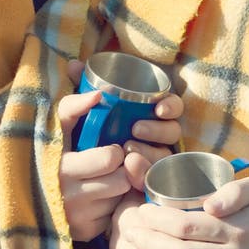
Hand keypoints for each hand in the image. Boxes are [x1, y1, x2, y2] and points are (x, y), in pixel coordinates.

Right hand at [58, 85, 130, 241]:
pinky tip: (97, 197)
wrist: (21, 193)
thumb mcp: (53, 125)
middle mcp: (69, 198)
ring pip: (119, 199)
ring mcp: (77, 219)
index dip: (114, 151)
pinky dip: (109, 207)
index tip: (108, 148)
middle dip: (120, 170)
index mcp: (62, 168)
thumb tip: (99, 94)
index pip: (110, 158)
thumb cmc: (45, 152)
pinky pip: (112, 217)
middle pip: (121, 181)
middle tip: (110, 165)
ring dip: (116, 189)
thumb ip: (73, 106)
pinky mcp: (83, 234)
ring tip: (101, 180)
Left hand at [67, 59, 183, 193]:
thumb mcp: (78, 114)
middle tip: (135, 129)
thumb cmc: (83, 137)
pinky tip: (130, 172)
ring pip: (164, 157)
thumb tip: (75, 65)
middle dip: (158, 129)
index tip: (159, 108)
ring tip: (127, 151)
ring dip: (149, 153)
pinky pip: (153, 180)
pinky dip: (143, 175)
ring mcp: (153, 161)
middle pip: (172, 131)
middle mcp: (156, 137)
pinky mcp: (146, 183)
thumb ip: (80, 90)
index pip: (172, 107)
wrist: (75, 180)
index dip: (171, 106)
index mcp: (148, 114)